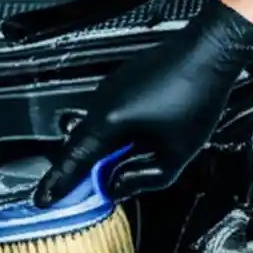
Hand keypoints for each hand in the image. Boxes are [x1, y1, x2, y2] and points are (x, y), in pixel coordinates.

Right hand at [34, 0, 252, 206]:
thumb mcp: (177, 153)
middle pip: (81, 145)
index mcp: (110, 121)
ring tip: (113, 171)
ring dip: (101, 152)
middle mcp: (102, 103)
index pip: (75, 161)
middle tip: (78, 193)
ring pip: (96, 129)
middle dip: (80, 171)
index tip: (44, 199)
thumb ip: (148, 177)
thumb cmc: (196, 95)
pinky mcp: (122, 83)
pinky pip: (108, 115)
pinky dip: (112, 134)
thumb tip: (121, 186)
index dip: (59, 183)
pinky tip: (131, 143)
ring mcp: (110, 90)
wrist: (208, 53)